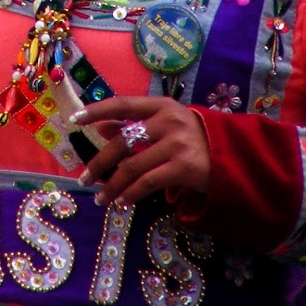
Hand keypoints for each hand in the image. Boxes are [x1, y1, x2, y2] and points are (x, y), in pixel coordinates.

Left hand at [72, 96, 210, 207]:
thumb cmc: (191, 138)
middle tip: (84, 178)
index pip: (123, 103)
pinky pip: (148, 182)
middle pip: (122, 141)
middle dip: (99, 163)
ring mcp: (177, 143)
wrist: (231, 155)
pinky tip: (122, 201)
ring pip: (132, 166)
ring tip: (100, 198)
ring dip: (112, 185)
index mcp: (161, 105)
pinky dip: (131, 194)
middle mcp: (168, 121)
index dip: (97, 110)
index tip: (74, 120)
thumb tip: (101, 127)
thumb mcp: (165, 124)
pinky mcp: (184, 167)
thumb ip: (134, 124)